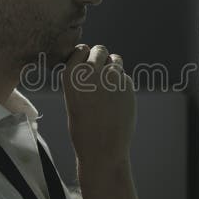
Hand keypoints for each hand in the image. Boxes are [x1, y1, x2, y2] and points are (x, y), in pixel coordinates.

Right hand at [62, 44, 135, 169]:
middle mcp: (90, 72)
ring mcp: (110, 77)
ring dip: (113, 69)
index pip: (81, 49)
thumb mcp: (73, 98)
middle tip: (99, 76)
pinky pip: (125, 76)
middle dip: (101, 59)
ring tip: (108, 89)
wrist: (102, 149)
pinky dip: (122, 85)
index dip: (85, 57)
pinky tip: (117, 102)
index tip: (86, 68)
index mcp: (71, 75)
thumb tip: (97, 58)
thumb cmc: (83, 126)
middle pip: (100, 50)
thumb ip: (84, 76)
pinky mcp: (127, 85)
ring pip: (115, 60)